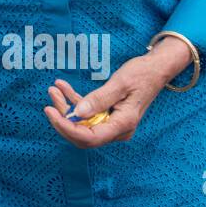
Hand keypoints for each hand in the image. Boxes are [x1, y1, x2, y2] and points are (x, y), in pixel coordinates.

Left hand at [43, 38, 190, 147]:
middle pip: (82, 134)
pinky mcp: (108, 116)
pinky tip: (63, 87)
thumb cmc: (141, 75)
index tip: (51, 113)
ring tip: (54, 89)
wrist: (155, 69)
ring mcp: (112, 124)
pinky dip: (74, 101)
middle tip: (50, 99)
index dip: (67, 128)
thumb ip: (99, 100)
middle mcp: (117, 129)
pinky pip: (87, 114)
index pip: (90, 137)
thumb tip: (77, 114)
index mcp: (123, 125)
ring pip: (82, 124)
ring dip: (65, 107)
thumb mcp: (119, 84)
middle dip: (63, 118)